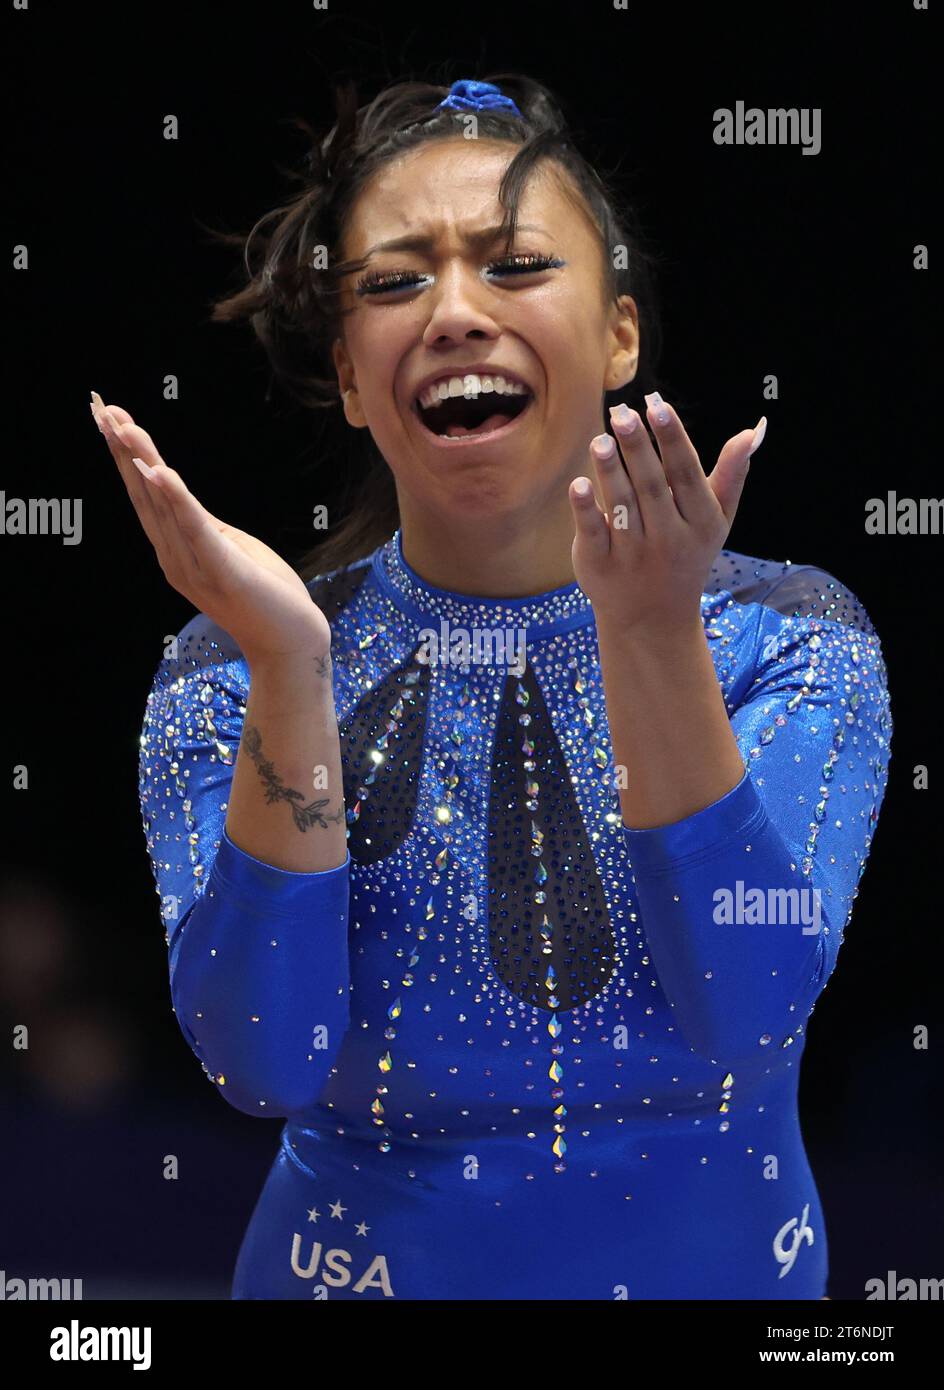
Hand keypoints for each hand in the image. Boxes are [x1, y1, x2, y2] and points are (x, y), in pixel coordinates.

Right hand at [90, 393, 330, 668]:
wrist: (291, 646)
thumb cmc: (265, 596)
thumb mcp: (230, 549)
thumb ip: (203, 525)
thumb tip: (178, 494)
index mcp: (177, 551)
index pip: (145, 496)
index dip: (125, 456)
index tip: (108, 417)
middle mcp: (176, 558)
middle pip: (143, 495)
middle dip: (121, 450)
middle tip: (100, 409)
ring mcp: (196, 568)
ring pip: (162, 506)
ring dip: (141, 462)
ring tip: (123, 427)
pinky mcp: (224, 572)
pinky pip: (197, 530)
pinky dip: (177, 500)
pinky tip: (160, 472)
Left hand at [569, 394, 765, 634]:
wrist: (653, 620)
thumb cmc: (686, 556)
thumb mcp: (716, 520)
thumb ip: (731, 475)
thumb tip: (754, 430)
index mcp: (700, 523)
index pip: (685, 474)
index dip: (672, 440)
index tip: (658, 406)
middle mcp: (668, 539)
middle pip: (651, 487)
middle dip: (638, 448)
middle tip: (623, 413)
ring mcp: (633, 554)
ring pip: (621, 506)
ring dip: (610, 471)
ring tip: (600, 439)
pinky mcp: (600, 565)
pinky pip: (592, 533)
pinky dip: (585, 510)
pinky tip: (578, 483)